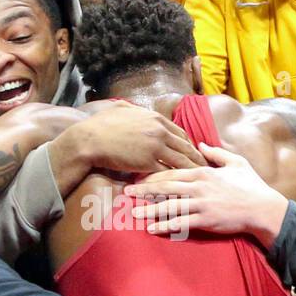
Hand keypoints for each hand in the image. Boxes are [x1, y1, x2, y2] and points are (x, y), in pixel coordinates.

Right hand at [62, 102, 205, 174]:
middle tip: (206, 169)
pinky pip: (167, 172)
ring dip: (191, 171)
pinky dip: (175, 179)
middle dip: (197, 159)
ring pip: (181, 161)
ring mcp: (155, 147)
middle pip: (186, 147)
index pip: (181, 133)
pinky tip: (181, 187)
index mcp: (156, 118)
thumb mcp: (121, 109)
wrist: (89, 139)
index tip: (194, 153)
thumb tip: (136, 108)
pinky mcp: (148, 162)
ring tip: (199, 181)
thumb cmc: (101, 124)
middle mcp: (160, 131)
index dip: (189, 145)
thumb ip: (135, 109)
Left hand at [125, 142, 287, 244]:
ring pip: (170, 205)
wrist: (263, 209)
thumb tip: (200, 144)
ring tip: (134, 213)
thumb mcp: (236, 162)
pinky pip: (181, 223)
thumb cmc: (252, 186)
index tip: (139, 177)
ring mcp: (201, 204)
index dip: (153, 175)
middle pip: (166, 188)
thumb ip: (216, 153)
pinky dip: (165, 226)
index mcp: (203, 172)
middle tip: (127, 193)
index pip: (172, 172)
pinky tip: (152, 229)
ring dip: (150, 209)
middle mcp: (199, 187)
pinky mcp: (206, 220)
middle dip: (144, 190)